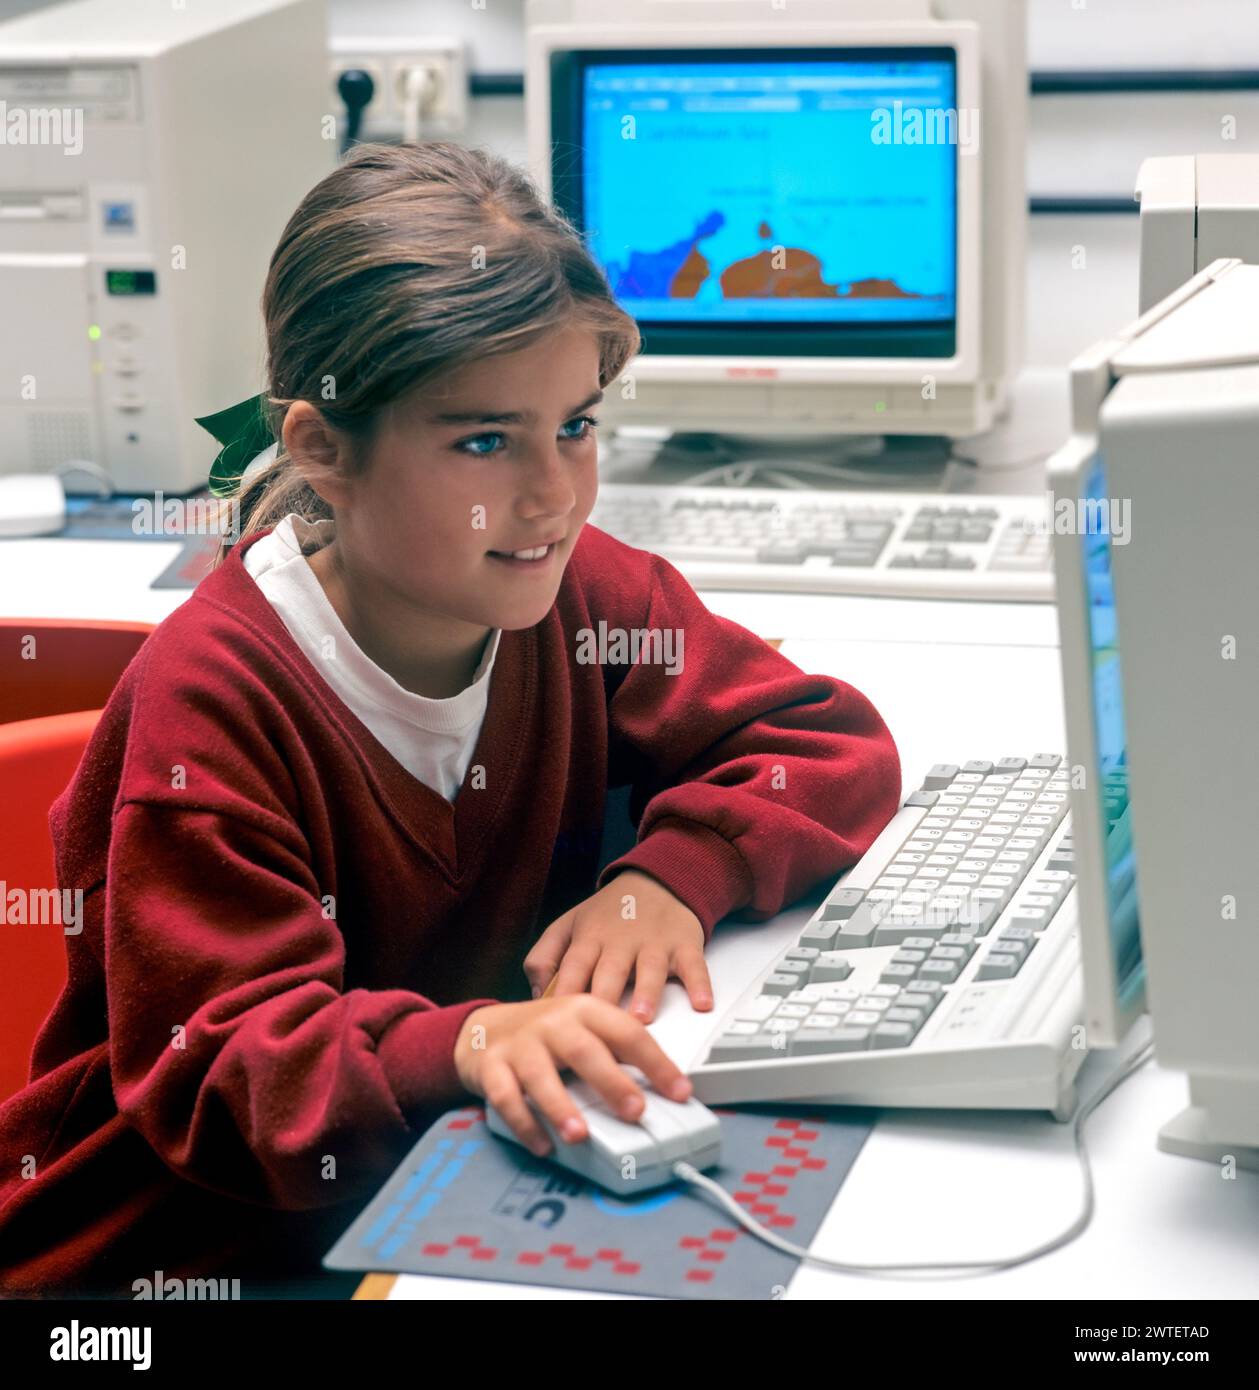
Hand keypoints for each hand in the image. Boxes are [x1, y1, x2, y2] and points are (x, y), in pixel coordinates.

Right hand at [453, 995, 692, 1156]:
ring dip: (561, 1107)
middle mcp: (553, 1023)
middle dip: (612, 1082)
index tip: (680, 1091)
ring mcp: (520, 1045)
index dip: (657, 1062)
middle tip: (635, 1112)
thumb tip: (662, 1090)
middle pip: (585, 1050)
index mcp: (584, 1010)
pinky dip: (524, 1123)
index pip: (627, 1032)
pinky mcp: (491, 1067)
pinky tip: (543, 1145)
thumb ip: (615, 1052)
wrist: (482, 1030)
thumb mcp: (582, 1029)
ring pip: (541, 1075)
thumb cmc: (544, 1035)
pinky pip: (506, 1097)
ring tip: (580, 1136)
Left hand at [523, 870, 712, 1021]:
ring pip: (649, 968)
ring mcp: (654, 942)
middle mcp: (620, 941)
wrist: (658, 879)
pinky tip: (701, 1003)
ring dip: (646, 992)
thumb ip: (544, 957)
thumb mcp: (568, 924)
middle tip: (599, 1031)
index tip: (558, 1024)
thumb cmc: (609, 912)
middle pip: (609, 971)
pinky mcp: (684, 944)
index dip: (564, 994)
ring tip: (642, 1018)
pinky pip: (693, 965)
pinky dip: (699, 984)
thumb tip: (537, 996)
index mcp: (589, 937)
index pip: (572, 968)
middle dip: (604, 998)